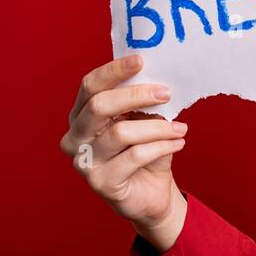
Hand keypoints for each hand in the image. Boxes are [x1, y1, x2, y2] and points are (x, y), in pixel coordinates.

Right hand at [59, 55, 187, 249]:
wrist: (153, 194)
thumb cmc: (146, 152)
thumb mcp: (144, 122)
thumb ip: (142, 102)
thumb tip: (158, 79)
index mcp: (81, 116)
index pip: (90, 86)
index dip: (113, 71)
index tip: (140, 60)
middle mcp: (75, 137)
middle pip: (100, 106)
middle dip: (136, 95)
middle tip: (167, 93)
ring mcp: (84, 162)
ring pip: (121, 132)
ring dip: (158, 127)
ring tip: (181, 128)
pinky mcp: (100, 182)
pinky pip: (134, 156)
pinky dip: (161, 147)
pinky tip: (178, 143)